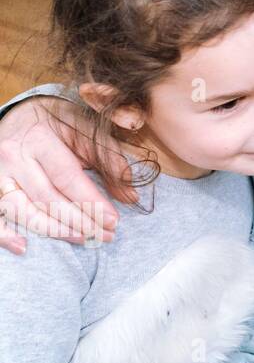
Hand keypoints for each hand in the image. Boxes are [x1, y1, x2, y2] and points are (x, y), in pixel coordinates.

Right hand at [0, 96, 128, 254]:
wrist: (23, 116)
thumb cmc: (61, 127)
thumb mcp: (88, 133)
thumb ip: (111, 162)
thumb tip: (131, 197)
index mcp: (40, 139)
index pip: (67, 178)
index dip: (91, 202)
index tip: (114, 220)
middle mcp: (13, 157)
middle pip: (47, 198)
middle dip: (79, 221)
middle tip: (105, 235)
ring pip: (22, 211)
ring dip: (54, 230)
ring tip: (84, 239)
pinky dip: (5, 235)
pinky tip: (25, 246)